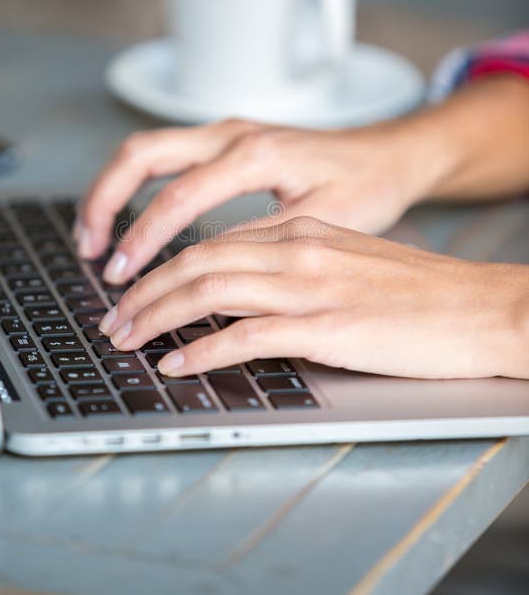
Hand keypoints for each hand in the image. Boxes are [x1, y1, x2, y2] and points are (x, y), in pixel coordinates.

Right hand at [76, 117, 438, 282]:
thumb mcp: (320, 221)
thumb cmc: (365, 186)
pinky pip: (163, 154)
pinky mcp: (225, 140)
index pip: (180, 195)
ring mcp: (225, 131)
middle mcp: (233, 133)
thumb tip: (204, 269)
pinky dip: (134, 184)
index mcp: (257, 153)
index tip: (124, 276)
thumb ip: (260, 240)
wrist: (387, 155)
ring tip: (93, 236)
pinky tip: (126, 218)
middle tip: (90, 251)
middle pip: (142, 154)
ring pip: (145, 148)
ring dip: (111, 189)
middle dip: (105, 200)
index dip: (145, 237)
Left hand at [98, 216, 528, 380]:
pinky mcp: (330, 326)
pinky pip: (248, 335)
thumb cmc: (421, 293)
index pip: (212, 244)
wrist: (483, 306)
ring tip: (125, 340)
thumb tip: (241, 298)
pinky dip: (202, 350)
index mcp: (304, 231)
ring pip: (210, 290)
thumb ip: (294, 270)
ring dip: (157, 316)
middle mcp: (301, 249)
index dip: (161, 269)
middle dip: (143, 292)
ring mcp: (314, 286)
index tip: (132, 293)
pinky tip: (177, 363)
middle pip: (198, 262)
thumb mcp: (348, 263)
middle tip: (111, 321)